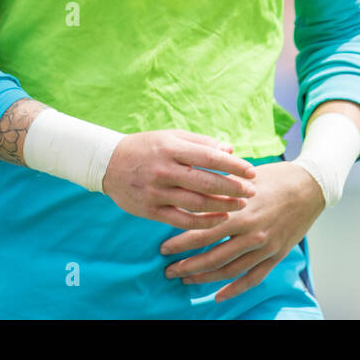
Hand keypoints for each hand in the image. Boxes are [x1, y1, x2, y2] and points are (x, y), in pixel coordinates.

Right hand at [102, 130, 257, 228]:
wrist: (107, 163)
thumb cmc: (146, 147)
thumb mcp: (171, 136)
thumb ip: (201, 143)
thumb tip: (230, 150)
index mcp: (171, 148)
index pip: (209, 158)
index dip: (233, 166)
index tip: (251, 172)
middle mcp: (164, 171)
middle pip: (206, 183)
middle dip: (233, 189)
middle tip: (252, 192)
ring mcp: (156, 192)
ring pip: (197, 204)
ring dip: (223, 206)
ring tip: (240, 205)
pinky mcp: (150, 210)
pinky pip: (182, 221)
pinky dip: (204, 222)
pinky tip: (220, 219)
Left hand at [159, 161, 324, 301]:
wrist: (310, 186)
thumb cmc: (275, 177)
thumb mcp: (244, 176)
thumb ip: (219, 185)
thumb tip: (190, 186)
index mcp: (240, 210)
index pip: (202, 231)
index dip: (181, 242)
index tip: (163, 248)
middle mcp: (251, 232)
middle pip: (212, 255)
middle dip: (187, 265)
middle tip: (169, 270)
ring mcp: (265, 246)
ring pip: (229, 270)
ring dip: (205, 278)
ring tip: (186, 280)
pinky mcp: (276, 254)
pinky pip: (253, 278)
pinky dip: (235, 289)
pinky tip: (218, 295)